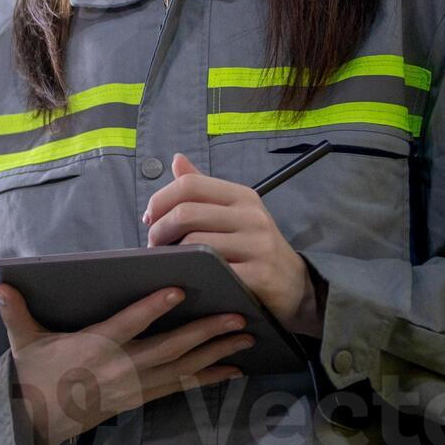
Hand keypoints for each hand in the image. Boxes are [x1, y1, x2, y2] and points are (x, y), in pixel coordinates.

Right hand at [0, 281, 250, 444]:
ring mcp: (134, 385)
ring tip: (245, 337)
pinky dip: (208, 377)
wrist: (41, 421)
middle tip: (237, 316)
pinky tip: (232, 368)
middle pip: (169, 348)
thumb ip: (16, 314)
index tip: (178, 291)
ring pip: (182, 367)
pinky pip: (181, 386)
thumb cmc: (34, 375)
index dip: (153, 309)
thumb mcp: (23, 343)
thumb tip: (2, 286)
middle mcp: (119, 368)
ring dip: (216, 352)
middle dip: (206, 332)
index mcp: (93, 347)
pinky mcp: (141, 397)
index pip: (128, 324)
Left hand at [142, 152, 321, 333]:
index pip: (189, 185)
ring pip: (193, 242)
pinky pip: (211, 270)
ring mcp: (257, 245)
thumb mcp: (234, 212)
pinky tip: (185, 276)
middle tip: (153, 244)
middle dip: (158, 229)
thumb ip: (203, 188)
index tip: (150, 218)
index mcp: (241, 196)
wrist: (295, 284)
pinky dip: (189, 272)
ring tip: (167, 261)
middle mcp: (251, 216)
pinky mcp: (258, 275)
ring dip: (169, 254)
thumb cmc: (254, 245)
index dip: (159, 200)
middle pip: (186, 213)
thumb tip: (176, 160)